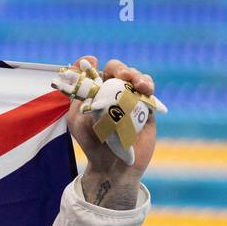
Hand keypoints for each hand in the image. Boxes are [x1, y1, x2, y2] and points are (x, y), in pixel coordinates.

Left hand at [65, 55, 156, 206]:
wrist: (111, 164)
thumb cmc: (91, 141)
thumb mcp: (77, 118)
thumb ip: (79, 94)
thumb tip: (85, 67)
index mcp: (97, 92)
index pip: (98, 71)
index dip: (94, 64)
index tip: (92, 61)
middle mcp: (115, 92)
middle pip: (119, 70)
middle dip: (120, 68)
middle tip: (122, 75)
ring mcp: (131, 98)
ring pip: (136, 77)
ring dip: (137, 75)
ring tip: (137, 83)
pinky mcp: (146, 106)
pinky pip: (149, 90)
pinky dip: (147, 84)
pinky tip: (145, 88)